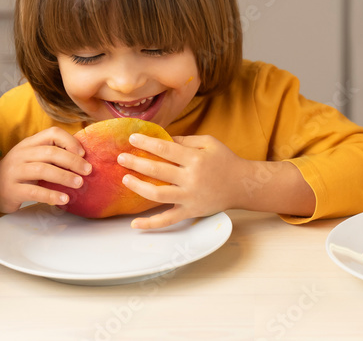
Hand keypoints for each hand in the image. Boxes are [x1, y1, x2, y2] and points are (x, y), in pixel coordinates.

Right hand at [0, 127, 91, 213]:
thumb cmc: (20, 172)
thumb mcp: (33, 157)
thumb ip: (52, 154)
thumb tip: (84, 158)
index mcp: (29, 144)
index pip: (52, 133)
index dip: (70, 141)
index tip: (83, 154)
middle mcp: (21, 155)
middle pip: (50, 152)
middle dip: (72, 161)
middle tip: (88, 170)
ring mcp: (14, 172)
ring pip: (43, 170)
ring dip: (64, 177)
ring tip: (79, 184)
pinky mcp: (12, 190)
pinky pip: (34, 192)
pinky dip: (51, 195)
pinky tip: (64, 199)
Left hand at [118, 133, 251, 229]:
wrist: (242, 184)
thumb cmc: (224, 160)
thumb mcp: (208, 143)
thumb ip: (185, 141)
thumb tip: (161, 139)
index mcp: (196, 158)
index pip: (166, 149)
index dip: (147, 143)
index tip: (132, 138)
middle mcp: (192, 178)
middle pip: (158, 170)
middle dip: (137, 162)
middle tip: (121, 157)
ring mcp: (190, 197)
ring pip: (158, 195)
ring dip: (139, 187)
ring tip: (125, 179)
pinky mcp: (191, 212)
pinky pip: (168, 220)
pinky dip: (151, 224)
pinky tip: (134, 224)